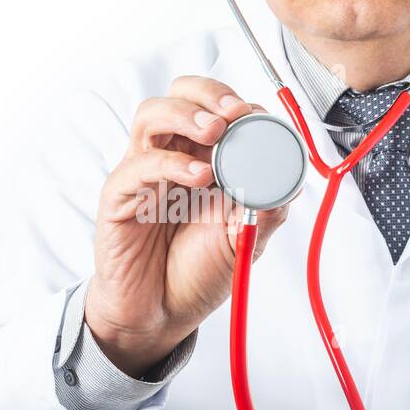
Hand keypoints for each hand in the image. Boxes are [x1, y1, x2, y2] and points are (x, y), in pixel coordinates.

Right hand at [85, 75, 295, 376]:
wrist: (161, 316)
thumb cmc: (196, 272)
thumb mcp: (244, 239)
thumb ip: (267, 208)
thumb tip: (290, 175)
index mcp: (203, 158)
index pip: (215, 107)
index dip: (238, 104)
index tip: (261, 117)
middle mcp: (171, 157)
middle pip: (179, 95)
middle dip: (209, 94)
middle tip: (234, 113)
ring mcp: (142, 174)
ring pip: (151, 116)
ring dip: (186, 115)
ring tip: (215, 133)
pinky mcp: (118, 198)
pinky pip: (137, 166)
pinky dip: (170, 164)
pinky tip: (198, 177)